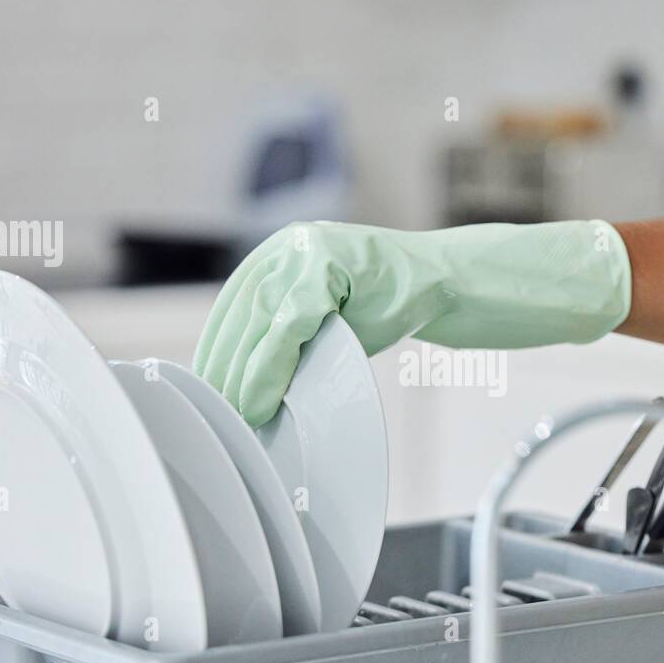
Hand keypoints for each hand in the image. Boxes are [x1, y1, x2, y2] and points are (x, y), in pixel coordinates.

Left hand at [194, 219, 630, 426]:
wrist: (455, 282)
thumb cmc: (398, 303)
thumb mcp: (334, 319)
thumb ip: (293, 336)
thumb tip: (250, 382)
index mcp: (284, 255)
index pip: (235, 311)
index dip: (218, 355)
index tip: (208, 397)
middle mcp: (290, 245)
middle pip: (241, 316)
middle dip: (226, 370)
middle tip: (219, 418)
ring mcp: (310, 250)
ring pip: (259, 321)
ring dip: (243, 375)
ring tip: (237, 415)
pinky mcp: (331, 267)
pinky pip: (287, 322)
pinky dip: (269, 365)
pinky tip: (261, 397)